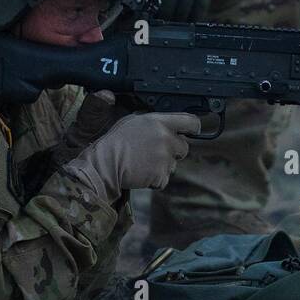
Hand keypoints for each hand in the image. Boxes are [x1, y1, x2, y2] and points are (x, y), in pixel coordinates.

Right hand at [67, 112, 202, 205]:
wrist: (106, 164)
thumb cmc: (116, 141)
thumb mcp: (134, 120)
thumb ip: (154, 121)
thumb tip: (165, 123)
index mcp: (160, 122)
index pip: (191, 122)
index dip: (193, 127)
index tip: (192, 131)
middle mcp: (166, 139)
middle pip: (184, 147)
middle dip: (174, 150)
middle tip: (155, 151)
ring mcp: (165, 158)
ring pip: (174, 164)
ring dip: (163, 165)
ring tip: (144, 162)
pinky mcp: (161, 175)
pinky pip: (164, 178)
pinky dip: (156, 179)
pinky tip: (142, 172)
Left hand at [150, 0, 223, 20]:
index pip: (150, 3)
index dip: (146, 15)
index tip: (142, 20)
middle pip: (166, 14)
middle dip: (161, 21)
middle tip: (157, 25)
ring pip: (183, 15)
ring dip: (176, 22)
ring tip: (172, 25)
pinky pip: (199, 10)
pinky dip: (193, 18)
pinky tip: (188, 20)